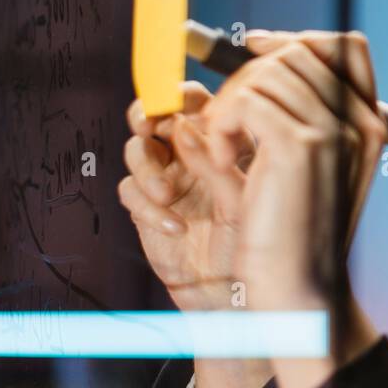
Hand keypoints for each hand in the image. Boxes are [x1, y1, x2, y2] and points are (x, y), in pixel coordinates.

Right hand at [119, 82, 271, 387]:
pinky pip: (130, 192)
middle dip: (147, 114)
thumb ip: (214, 161)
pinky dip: (147, 207)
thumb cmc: (257, 241)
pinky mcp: (147, 209)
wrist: (240, 293)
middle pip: (155, 114)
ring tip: (167, 192)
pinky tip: (175, 227)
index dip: (182, 95)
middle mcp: (191, 155)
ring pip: (137, 150)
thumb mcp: (245, 195)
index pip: (195, 101)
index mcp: (221, 141)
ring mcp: (168, 179)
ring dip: (146, 166)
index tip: (182, 103)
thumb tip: (182, 127)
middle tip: (152, 125)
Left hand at [198, 30, 387, 312]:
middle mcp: (361, 122)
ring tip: (224, 148)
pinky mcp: (301, 146)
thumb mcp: (312, 168)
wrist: (301, 291)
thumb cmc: (295, 234)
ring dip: (229, 104)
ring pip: (266, 73)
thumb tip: (267, 61)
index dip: (298, 39)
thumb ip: (307, 117)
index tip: (256, 52)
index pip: (347, 46)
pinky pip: (246, 100)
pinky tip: (223, 162)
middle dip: (248, 74)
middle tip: (226, 120)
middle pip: (298, 52)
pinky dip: (221, 126)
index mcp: (371, 125)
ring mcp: (335, 131)